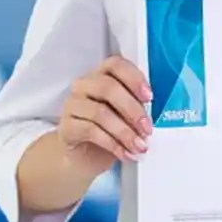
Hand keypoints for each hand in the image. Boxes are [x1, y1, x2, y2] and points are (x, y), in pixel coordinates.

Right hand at [58, 55, 153, 175]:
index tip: (150, 97)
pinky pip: (90, 131)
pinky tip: (125, 153)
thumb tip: (155, 113)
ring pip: (100, 113)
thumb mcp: (127, 115)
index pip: (115, 65)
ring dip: (125, 132)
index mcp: (102, 75)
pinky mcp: (66, 126)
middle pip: (108, 88)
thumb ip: (137, 106)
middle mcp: (84, 85)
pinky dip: (112, 144)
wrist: (85, 156)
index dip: (134, 78)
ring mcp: (72, 104)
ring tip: (139, 146)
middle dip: (132, 110)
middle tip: (148, 129)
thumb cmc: (110, 130)